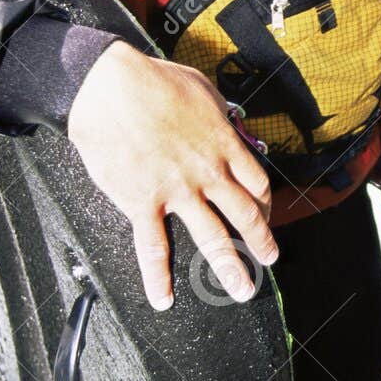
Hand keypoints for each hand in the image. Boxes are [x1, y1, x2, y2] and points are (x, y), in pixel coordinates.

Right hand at [66, 40, 276, 309]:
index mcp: (224, 145)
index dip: (265, 203)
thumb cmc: (155, 81)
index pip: (256, 182)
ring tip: (241, 289)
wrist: (111, 87)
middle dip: (261, 241)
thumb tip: (230, 123)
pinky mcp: (144, 202)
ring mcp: (178, 192)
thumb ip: (221, 113)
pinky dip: (158, 277)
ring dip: (230, 267)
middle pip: (246, 215)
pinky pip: (153, 247)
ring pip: (213, 237)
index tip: (265, 213)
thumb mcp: (203, 90)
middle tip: (269, 259)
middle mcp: (208, 173)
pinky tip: (163, 299)